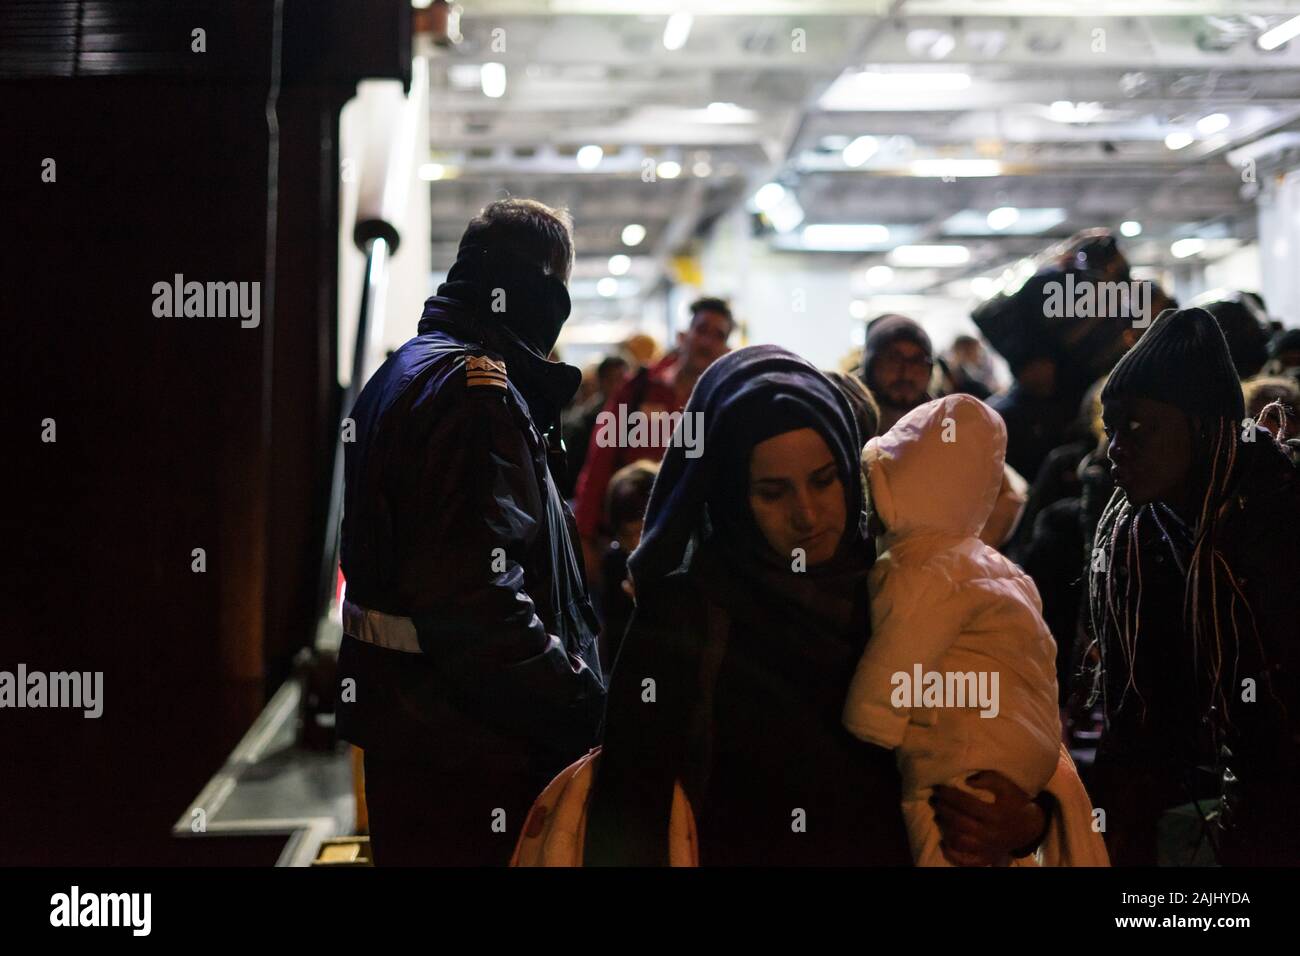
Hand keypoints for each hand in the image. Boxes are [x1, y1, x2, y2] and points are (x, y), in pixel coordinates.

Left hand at [931, 771, 1046, 866]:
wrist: (1030, 827)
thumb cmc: (1015, 802)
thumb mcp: (1006, 786)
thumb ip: (989, 779)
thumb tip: (967, 781)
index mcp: (996, 815)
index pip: (966, 804)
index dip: (949, 795)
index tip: (938, 787)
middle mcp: (991, 834)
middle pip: (959, 822)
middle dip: (943, 809)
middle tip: (934, 800)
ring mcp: (988, 848)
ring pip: (960, 841)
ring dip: (945, 828)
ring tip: (938, 816)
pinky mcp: (986, 858)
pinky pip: (966, 861)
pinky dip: (952, 854)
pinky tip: (943, 842)